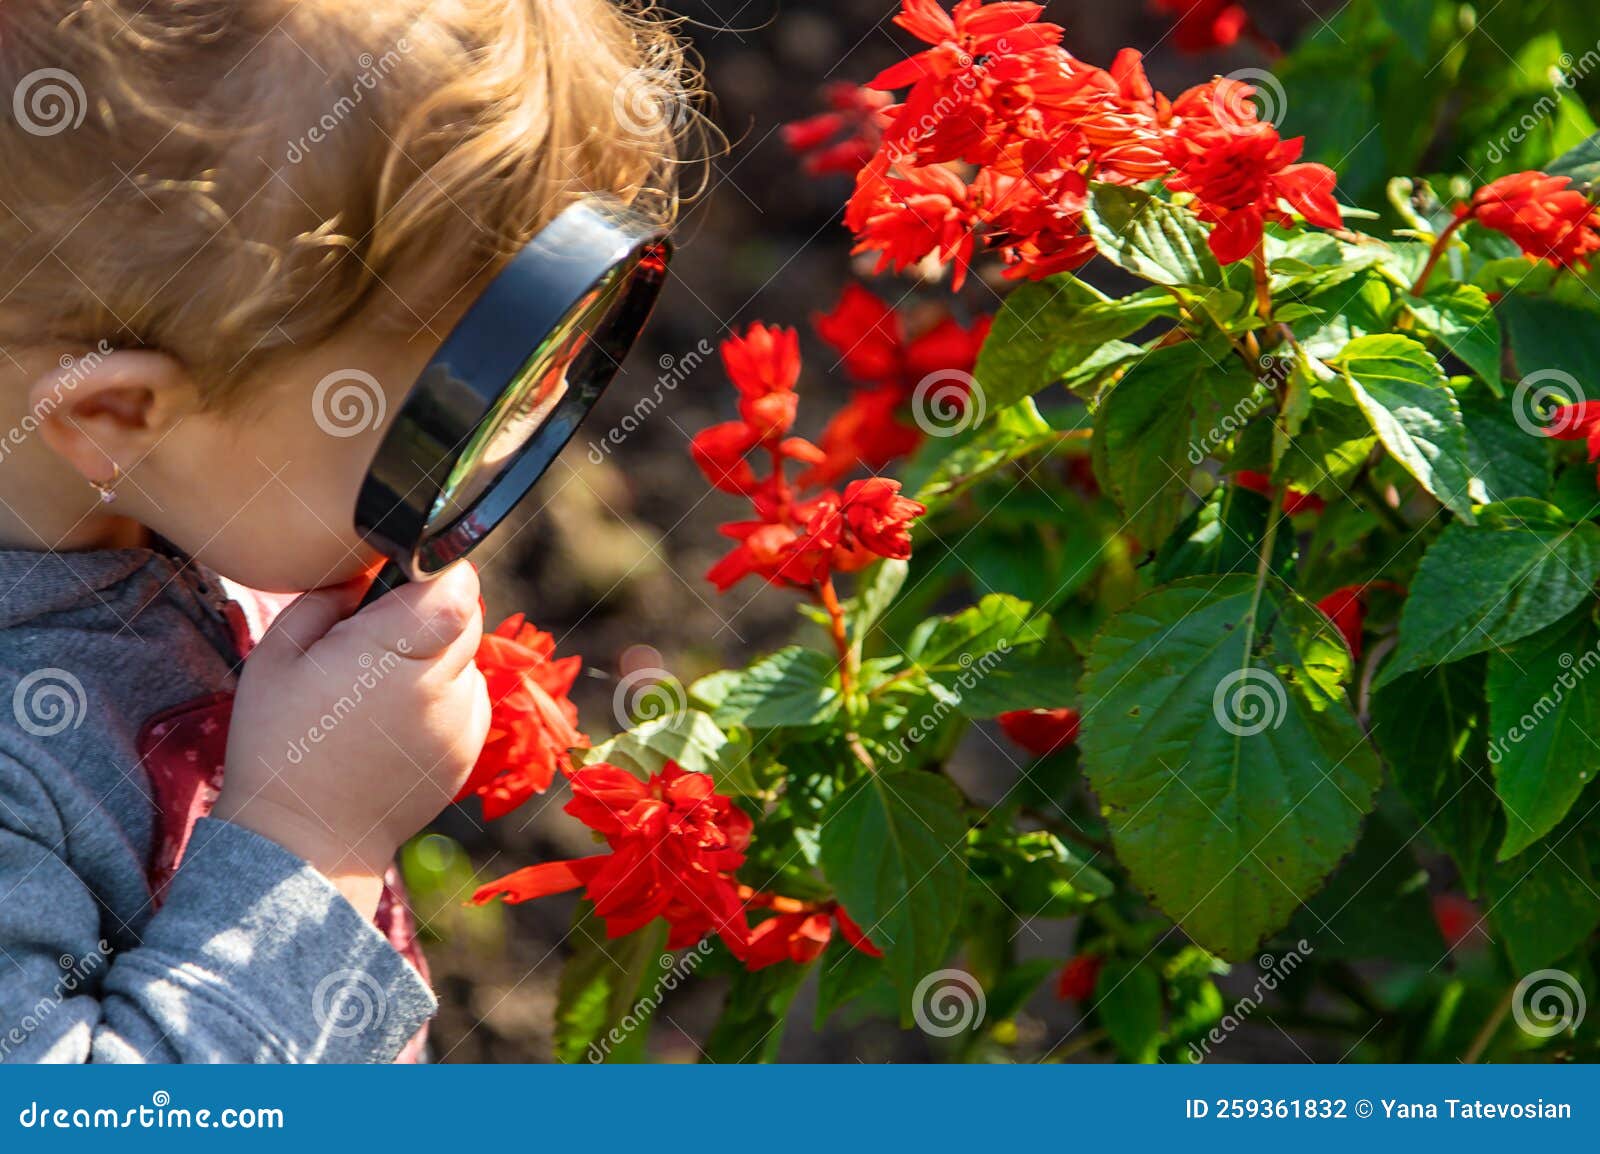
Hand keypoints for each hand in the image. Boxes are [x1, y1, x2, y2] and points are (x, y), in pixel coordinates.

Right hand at [213, 563, 490, 914]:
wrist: (306, 841)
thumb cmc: (279, 743)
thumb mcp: (276, 657)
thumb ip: (326, 599)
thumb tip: (367, 567)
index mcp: (389, 656)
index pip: (455, 590)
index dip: (437, 574)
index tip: (406, 577)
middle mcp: (438, 689)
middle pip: (467, 618)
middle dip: (432, 612)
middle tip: (379, 636)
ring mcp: (460, 724)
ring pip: (469, 659)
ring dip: (438, 656)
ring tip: (379, 687)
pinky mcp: (469, 751)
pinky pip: (469, 698)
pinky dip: (444, 695)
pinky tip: (395, 719)